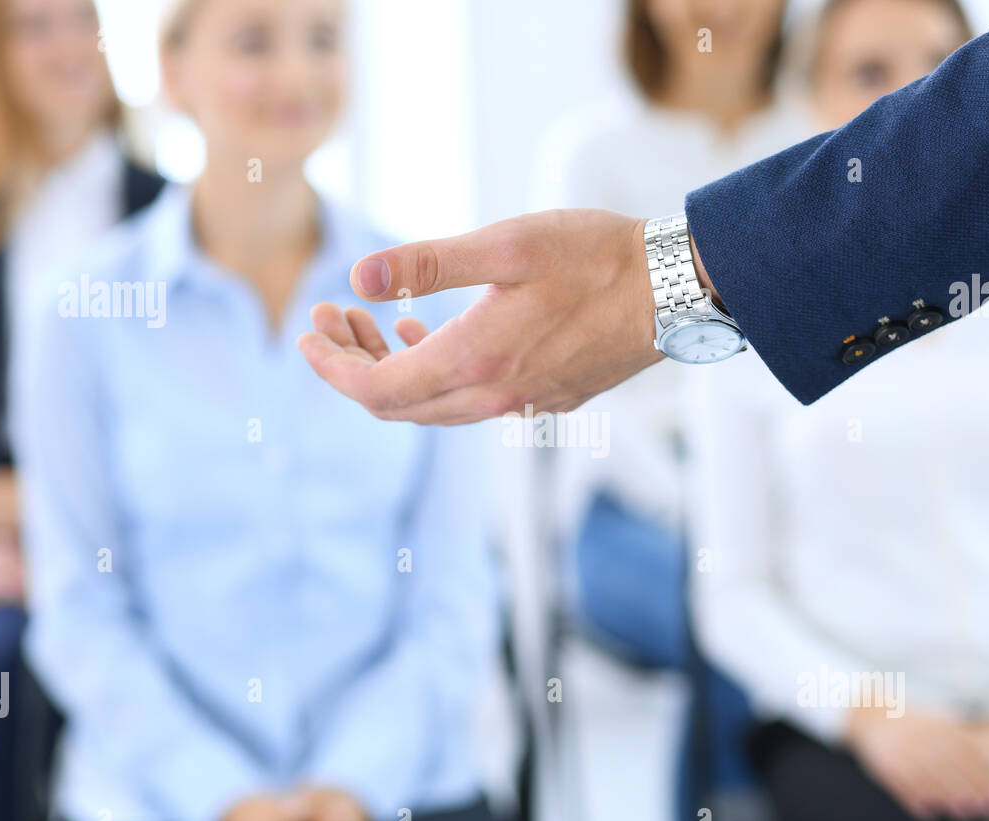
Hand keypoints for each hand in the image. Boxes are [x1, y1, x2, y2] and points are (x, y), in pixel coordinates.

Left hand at [297, 209, 665, 424]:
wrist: (679, 290)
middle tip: (333, 318)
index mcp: (477, 361)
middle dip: (354, 365)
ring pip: (435, 407)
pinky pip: (472, 402)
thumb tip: (359, 273)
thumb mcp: (507, 245)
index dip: (331, 367)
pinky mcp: (551, 398)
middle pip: (399, 405)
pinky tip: (433, 335)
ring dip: (395, 370)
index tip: (308, 330)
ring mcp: (526, 404)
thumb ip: (430, 263)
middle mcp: (497, 396)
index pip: (377, 390)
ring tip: (376, 320)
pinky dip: (436, 375)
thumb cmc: (598, 257)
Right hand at [842, 707, 988, 820]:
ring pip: (925, 774)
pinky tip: (927, 812)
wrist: (869, 713)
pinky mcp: (883, 762)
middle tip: (986, 806)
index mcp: (935, 725)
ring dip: (945, 794)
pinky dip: (912, 797)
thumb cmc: (913, 726)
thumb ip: (961, 744)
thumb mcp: (937, 724)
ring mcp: (900, 748)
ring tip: (962, 812)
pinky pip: (899, 781)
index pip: (965, 750)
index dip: (984, 772)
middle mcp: (918, 736)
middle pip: (948, 764)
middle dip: (969, 786)